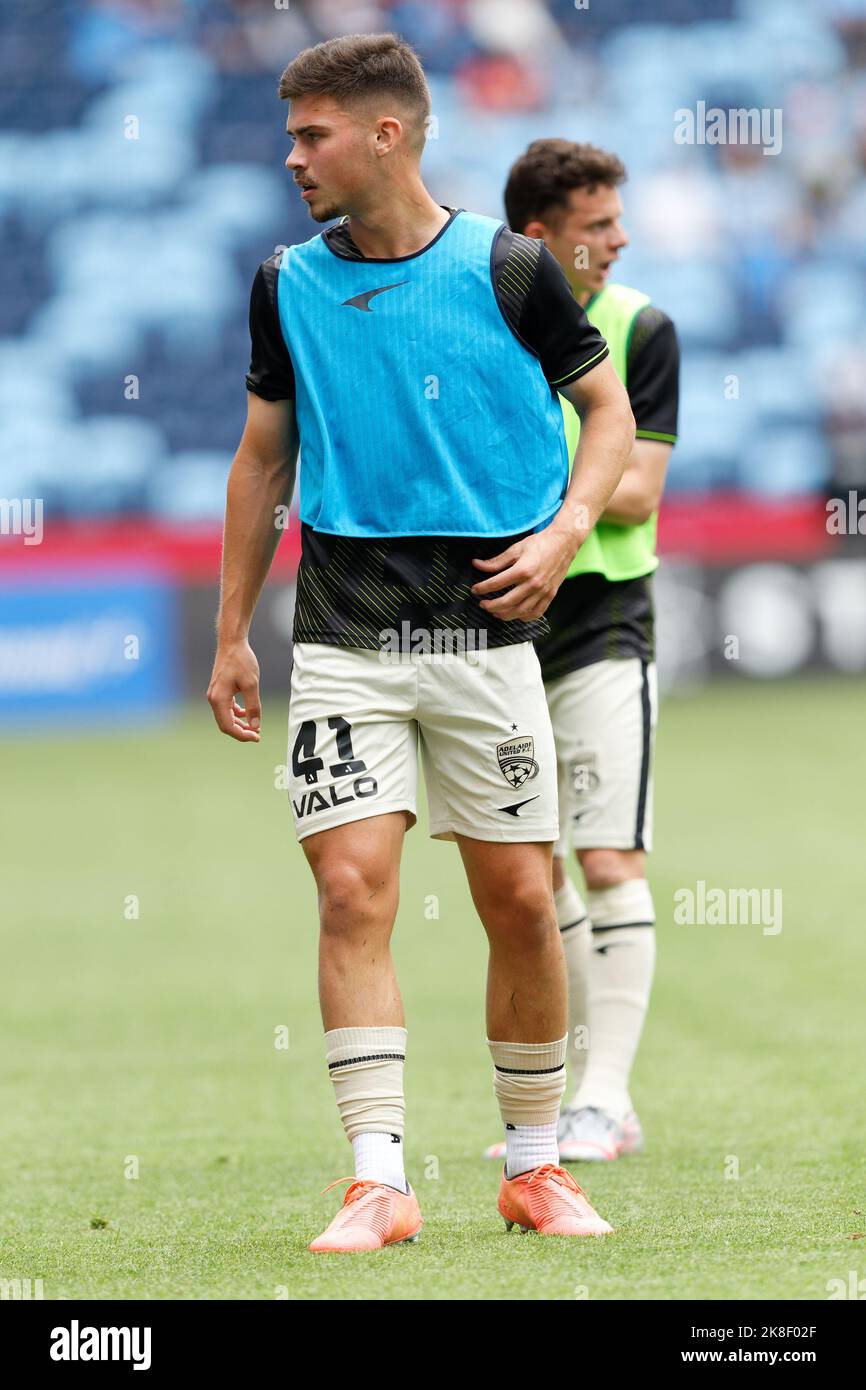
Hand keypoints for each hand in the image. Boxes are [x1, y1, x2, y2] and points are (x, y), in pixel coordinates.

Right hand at [207, 639, 261, 741]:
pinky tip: (247, 713)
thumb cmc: (241, 661)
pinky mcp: (219, 690)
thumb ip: (253, 707)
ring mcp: (215, 694)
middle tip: (257, 735)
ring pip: (226, 717)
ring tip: (254, 727)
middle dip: (241, 731)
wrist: (232, 643)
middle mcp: (213, 698)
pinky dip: (236, 714)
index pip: (228, 726)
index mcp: (219, 699)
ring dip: (239, 723)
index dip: (242, 735)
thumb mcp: (251, 685)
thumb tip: (255, 726)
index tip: (257, 737)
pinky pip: (226, 708)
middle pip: (225, 724)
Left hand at [470, 518, 584, 620]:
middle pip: (507, 602)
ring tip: (495, 612)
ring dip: (504, 614)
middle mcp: (533, 583)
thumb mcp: (516, 549)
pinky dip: (524, 617)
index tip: (475, 590)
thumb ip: (496, 561)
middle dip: (491, 606)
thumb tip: (476, 564)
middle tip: (483, 604)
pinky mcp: (550, 595)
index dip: (482, 588)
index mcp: (523, 570)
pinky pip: (536, 613)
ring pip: (520, 611)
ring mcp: (543, 591)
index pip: (496, 584)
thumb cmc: (539, 544)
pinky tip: (515, 614)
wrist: (564, 543)